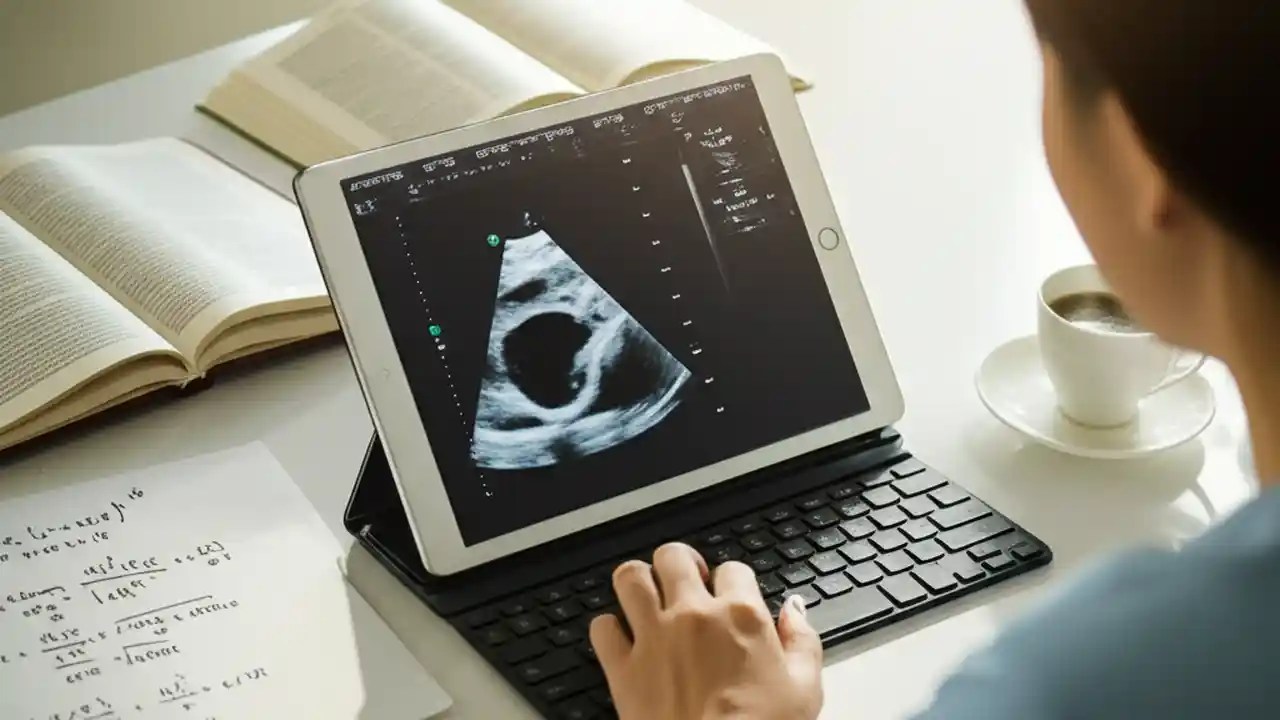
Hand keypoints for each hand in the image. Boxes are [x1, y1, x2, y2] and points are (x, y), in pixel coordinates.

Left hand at [590, 543, 823, 719]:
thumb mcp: (805, 689)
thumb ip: (802, 641)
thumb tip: (795, 611)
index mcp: (741, 616)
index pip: (733, 569)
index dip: (733, 582)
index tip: (731, 597)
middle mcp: (694, 617)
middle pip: (673, 556)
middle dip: (680, 564)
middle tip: (685, 582)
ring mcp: (653, 638)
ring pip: (630, 578)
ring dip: (639, 582)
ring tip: (648, 596)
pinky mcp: (623, 668)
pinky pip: (602, 628)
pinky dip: (609, 629)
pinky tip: (623, 639)